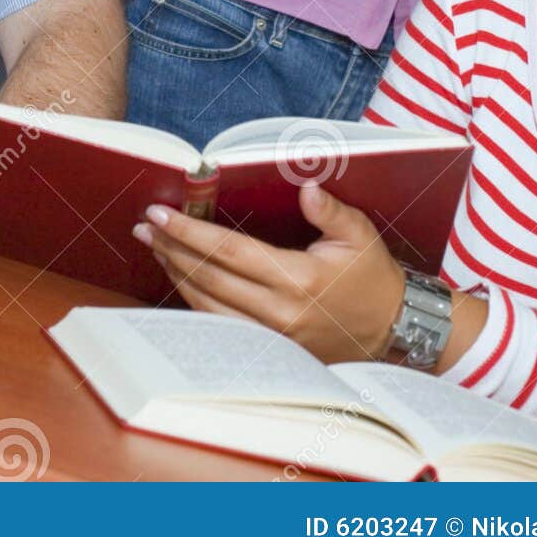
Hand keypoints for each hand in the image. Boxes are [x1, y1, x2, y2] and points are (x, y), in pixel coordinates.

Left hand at [133, 183, 404, 363]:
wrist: (392, 332)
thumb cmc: (373, 278)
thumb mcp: (360, 235)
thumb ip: (330, 210)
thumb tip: (306, 186)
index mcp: (298, 279)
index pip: (229, 252)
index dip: (190, 232)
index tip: (160, 213)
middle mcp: (279, 312)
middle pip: (209, 278)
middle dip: (171, 248)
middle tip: (144, 225)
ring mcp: (273, 338)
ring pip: (207, 306)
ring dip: (176, 274)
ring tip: (154, 247)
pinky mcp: (271, 351)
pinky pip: (220, 325)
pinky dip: (194, 301)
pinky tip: (181, 279)